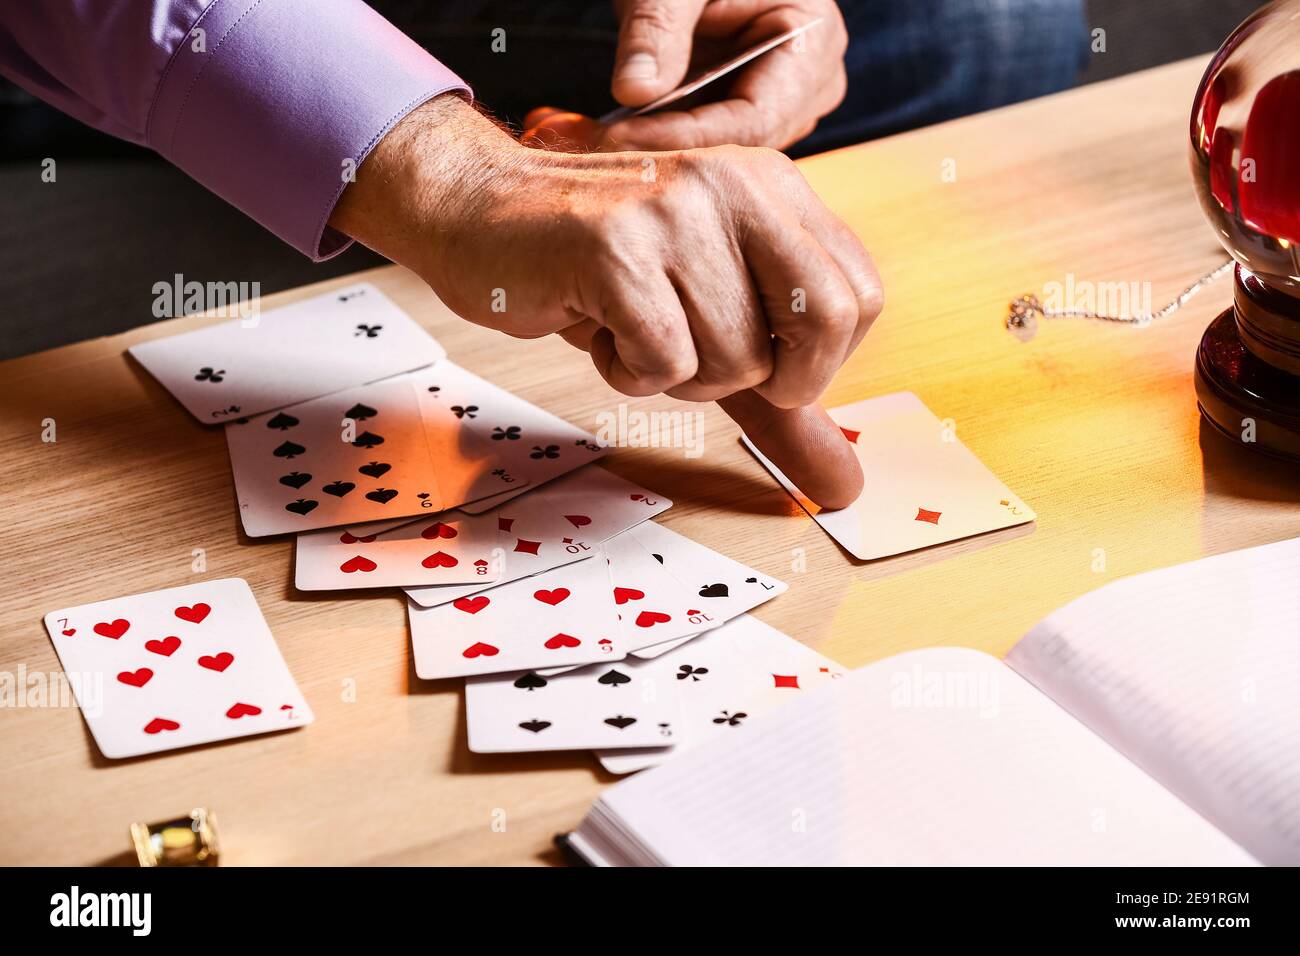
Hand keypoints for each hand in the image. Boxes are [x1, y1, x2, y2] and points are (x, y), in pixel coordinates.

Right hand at [329, 95, 879, 507]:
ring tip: (631, 321)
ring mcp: (676, 211)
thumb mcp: (707, 323)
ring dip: (675, 373)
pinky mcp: (615, 247)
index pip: (859, 298)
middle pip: (820, 326)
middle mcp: (737, 185)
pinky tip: (597, 324)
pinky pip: (664, 364)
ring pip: (733, 359)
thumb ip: (780, 402)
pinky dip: (627, 372)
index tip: (752, 356)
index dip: (810, 360)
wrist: (479, 214)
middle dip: (759, 375)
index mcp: (773, 189)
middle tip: (694, 349)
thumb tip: (845, 486)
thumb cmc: (597, 270)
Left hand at [523, 0, 846, 151]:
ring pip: (728, 150)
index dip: (686, 137)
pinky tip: (623, 136)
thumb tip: (632, 92)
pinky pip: (715, 139)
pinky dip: (670, 139)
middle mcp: (811, 81)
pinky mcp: (755, 107)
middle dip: (673, 149)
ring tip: (606, 143)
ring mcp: (787, 100)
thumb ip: (656, 31)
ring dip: (668, 150)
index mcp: (811, 39)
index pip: (753, 117)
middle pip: (744, 143)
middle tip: (602, 150)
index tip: (622, 140)